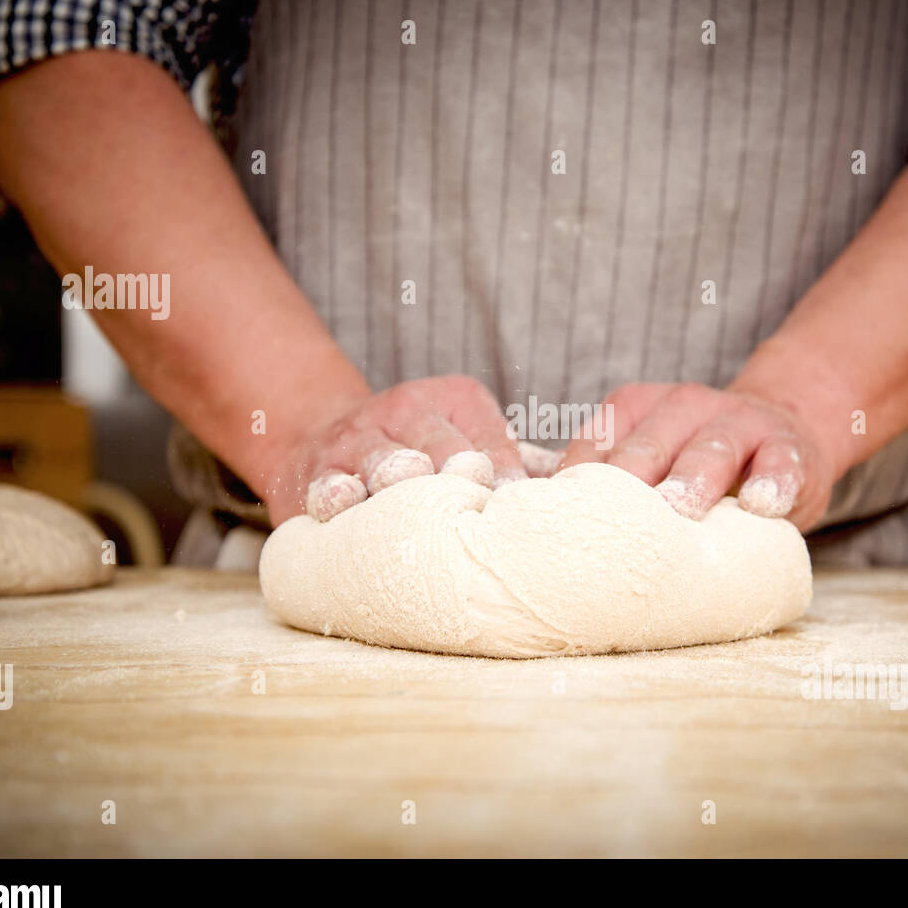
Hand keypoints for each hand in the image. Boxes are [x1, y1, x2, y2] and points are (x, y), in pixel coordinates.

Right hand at [265, 376, 525, 524]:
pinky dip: (335, 495)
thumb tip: (591, 484)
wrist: (322, 437)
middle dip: (456, 468)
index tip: (519, 506)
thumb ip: (520, 459)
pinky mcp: (316, 472)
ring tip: (409, 487)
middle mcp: (407, 411)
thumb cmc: (423, 451)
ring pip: (384, 460)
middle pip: (439, 445)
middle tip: (473, 491)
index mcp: (457, 402)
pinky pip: (326, 484)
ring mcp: (359, 440)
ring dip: (398, 475)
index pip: (490, 438)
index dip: (506, 475)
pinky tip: (344, 504)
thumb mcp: (469, 435)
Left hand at [558, 382, 834, 530]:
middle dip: (629, 483)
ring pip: (710, 450)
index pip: (598, 446)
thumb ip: (607, 486)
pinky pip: (779, 464)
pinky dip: (772, 483)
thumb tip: (538, 534)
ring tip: (680, 511)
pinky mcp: (788, 448)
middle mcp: (683, 407)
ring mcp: (738, 423)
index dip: (578, 486)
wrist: (783, 431)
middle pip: (649, 446)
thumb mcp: (651, 459)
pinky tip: (762, 506)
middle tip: (613, 524)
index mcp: (636, 409)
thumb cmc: (694, 466)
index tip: (558, 526)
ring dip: (693, 480)